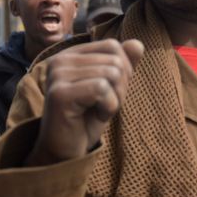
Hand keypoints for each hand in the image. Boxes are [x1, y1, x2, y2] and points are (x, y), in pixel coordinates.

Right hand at [33, 39, 144, 163]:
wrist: (64, 152)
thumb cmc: (86, 120)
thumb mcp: (111, 89)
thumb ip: (123, 65)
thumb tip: (138, 44)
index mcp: (71, 54)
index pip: (112, 46)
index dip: (123, 71)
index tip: (108, 92)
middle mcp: (60, 59)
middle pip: (115, 60)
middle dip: (120, 88)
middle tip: (102, 106)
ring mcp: (58, 75)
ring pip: (111, 73)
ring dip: (114, 99)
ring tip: (97, 111)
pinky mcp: (60, 93)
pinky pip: (102, 89)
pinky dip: (108, 107)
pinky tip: (94, 116)